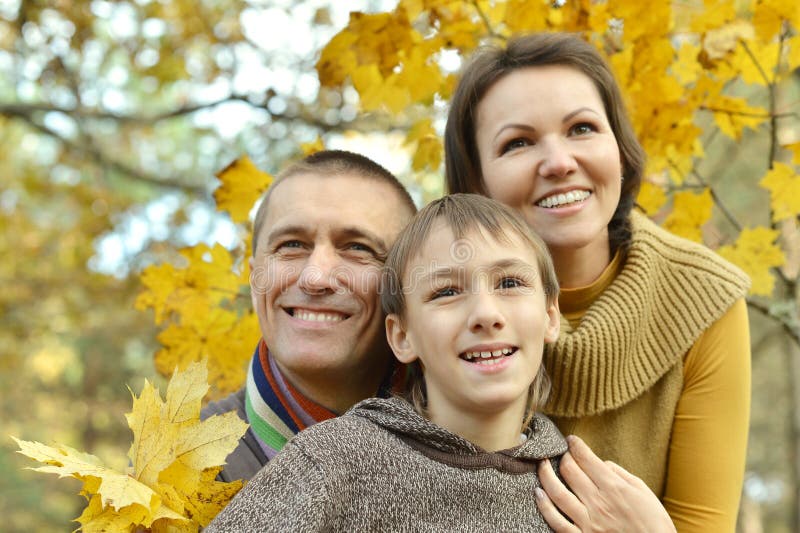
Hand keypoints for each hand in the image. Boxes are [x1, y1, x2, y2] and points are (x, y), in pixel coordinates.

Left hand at [535, 435, 674, 532]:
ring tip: (542, 465)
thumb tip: (601, 463)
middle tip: (560, 453)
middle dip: (562, 457)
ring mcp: (587, 521)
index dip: (575, 445)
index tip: (570, 440)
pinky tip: (538, 493)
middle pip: (569, 471)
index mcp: (614, 487)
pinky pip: (556, 521)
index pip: (586, 458)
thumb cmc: (653, 522)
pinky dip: (544, 505)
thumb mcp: (643, 491)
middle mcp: (598, 502)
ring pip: (557, 492)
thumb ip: (619, 474)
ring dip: (545, 474)